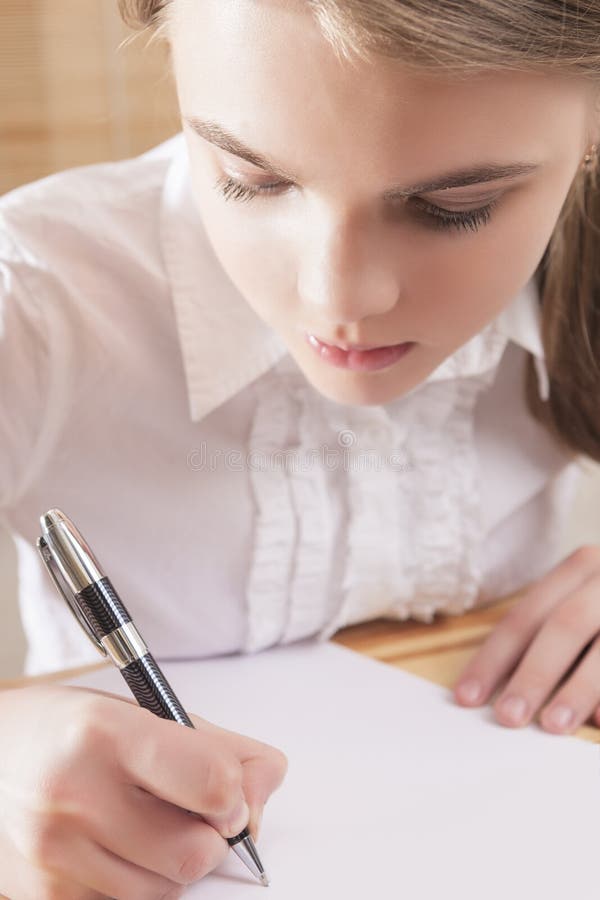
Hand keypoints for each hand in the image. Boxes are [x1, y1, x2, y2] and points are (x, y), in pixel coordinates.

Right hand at [0, 684, 286, 899]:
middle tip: (185, 812)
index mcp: (106, 734)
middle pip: (195, 855)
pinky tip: (108, 848)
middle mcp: (76, 797)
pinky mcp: (41, 898)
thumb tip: (268, 784)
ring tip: (138, 824)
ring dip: (168, 866)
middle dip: (205, 837)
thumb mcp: (143, 711)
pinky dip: (131, 886)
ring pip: (164, 893)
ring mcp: (54, 857)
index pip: (213, 784)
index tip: (225, 795)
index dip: (233, 795)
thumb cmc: (68, 729)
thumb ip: (219, 746)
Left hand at [453, 545, 599, 734]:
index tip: (467, 697)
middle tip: (508, 716)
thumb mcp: (584, 602)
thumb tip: (505, 688)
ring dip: (579, 687)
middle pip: (564, 625)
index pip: (526, 616)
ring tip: (553, 725)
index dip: (494, 658)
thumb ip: (551, 635)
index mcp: (581, 569)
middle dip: (533, 673)